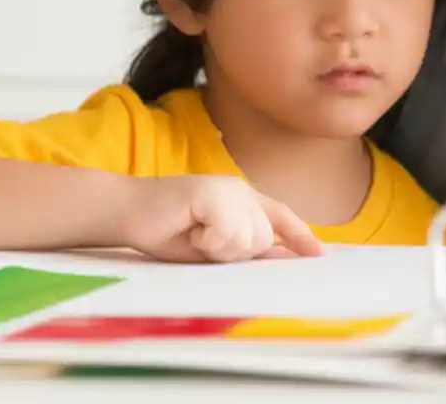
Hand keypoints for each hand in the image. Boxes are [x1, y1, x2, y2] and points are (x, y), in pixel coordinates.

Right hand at [119, 176, 324, 262]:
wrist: (126, 212)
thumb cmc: (167, 231)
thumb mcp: (212, 244)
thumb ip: (244, 247)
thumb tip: (280, 257)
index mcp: (242, 200)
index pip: (281, 217)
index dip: (300, 236)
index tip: (319, 254)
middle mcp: (241, 191)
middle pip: (263, 238)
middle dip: (235, 252)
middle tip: (202, 242)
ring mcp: (228, 188)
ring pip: (247, 238)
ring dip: (218, 248)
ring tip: (194, 233)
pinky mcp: (212, 192)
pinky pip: (226, 232)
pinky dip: (206, 240)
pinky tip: (188, 228)